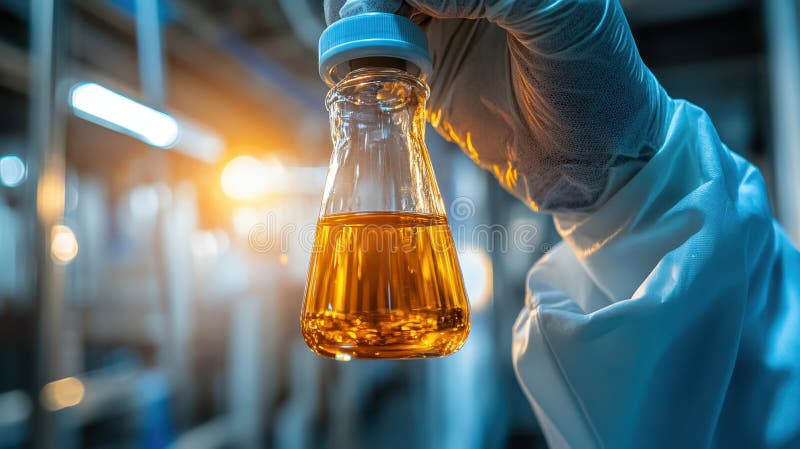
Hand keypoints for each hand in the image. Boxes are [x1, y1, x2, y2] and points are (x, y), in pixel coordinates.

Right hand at [325, 0, 670, 212]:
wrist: (598, 160)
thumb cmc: (600, 82)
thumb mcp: (557, 19)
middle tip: (359, 13)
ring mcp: (445, 32)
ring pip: (378, 11)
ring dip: (357, 20)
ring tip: (357, 39)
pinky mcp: (429, 75)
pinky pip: (381, 56)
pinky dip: (361, 57)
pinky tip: (364, 67)